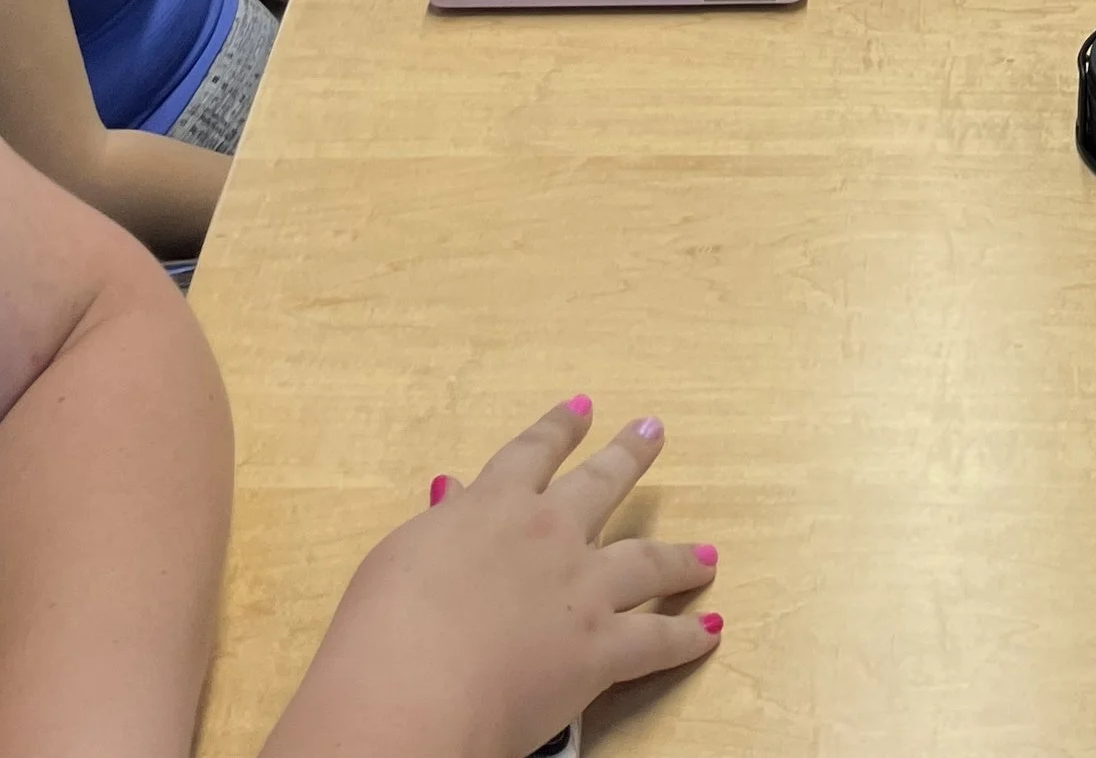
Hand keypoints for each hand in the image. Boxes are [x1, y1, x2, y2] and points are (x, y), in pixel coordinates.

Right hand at [269, 405, 717, 757]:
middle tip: (653, 431)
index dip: (559, 428)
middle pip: (600, 484)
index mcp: (493, 505)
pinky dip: (686, 635)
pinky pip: (656, 639)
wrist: (414, 689)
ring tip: (708, 552)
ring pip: (646, 559)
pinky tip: (710, 626)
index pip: (532, 452)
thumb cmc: (385, 627)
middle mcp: (548, 533)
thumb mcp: (397, 556)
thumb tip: (452, 495)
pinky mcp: (601, 648)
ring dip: (681, 555)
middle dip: (629, 456)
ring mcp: (583, 588)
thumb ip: (439, 524)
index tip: (582, 407)